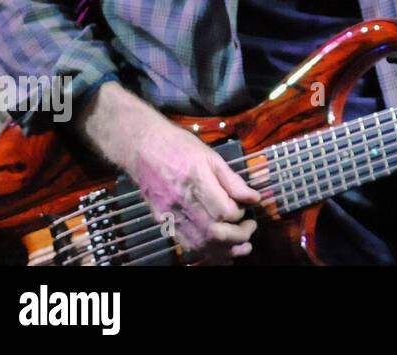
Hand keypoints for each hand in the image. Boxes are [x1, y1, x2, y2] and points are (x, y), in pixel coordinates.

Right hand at [128, 119, 263, 262]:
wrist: (143, 148)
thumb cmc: (180, 147)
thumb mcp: (212, 156)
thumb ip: (233, 180)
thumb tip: (253, 198)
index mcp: (196, 180)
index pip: (223, 211)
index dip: (240, 215)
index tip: (247, 209)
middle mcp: (181, 200)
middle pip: (212, 232)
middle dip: (237, 237)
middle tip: (250, 230)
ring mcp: (169, 213)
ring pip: (198, 243)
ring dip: (223, 250)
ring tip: (241, 247)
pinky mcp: (162, 220)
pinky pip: (185, 242)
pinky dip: (205, 250)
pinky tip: (219, 249)